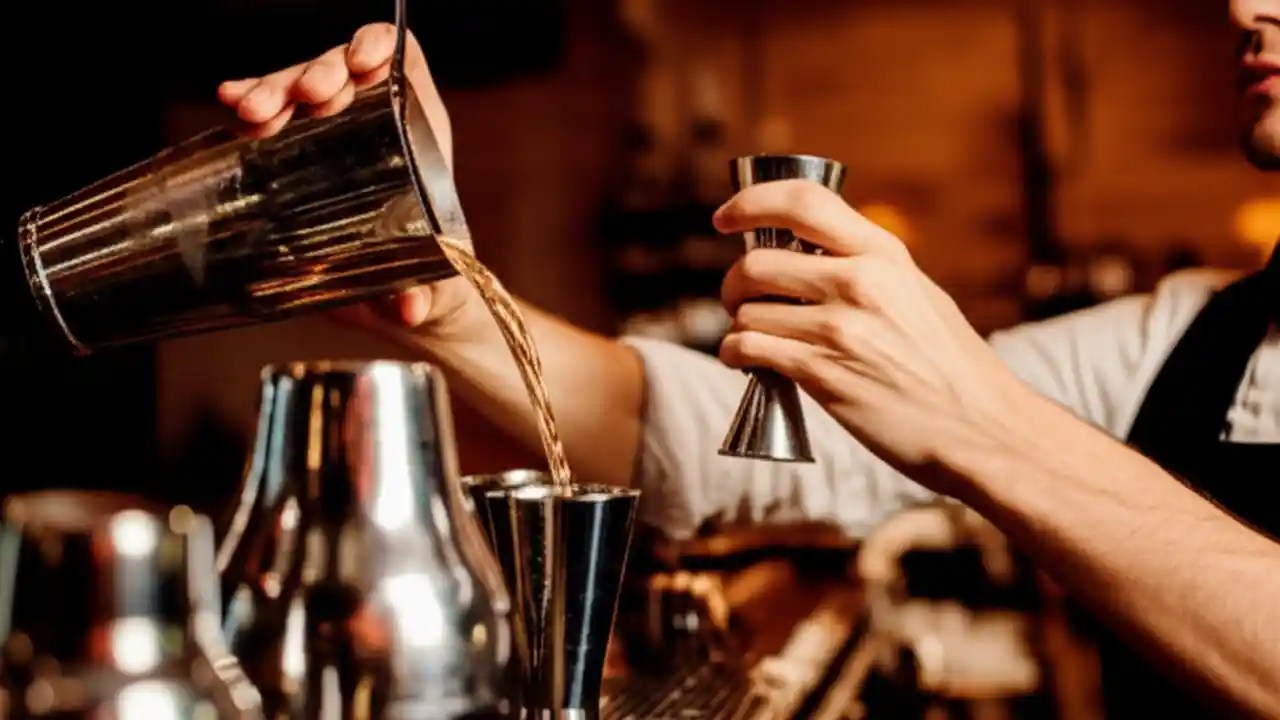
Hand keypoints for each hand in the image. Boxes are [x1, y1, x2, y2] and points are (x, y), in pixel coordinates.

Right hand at [216, 23, 477, 338]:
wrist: (397, 304)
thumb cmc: (427, 280)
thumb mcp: (432, 285)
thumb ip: (428, 293)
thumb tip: (411, 309)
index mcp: (417, 134)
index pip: (402, 65)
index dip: (378, 49)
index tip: (357, 62)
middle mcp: (373, 123)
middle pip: (340, 71)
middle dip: (314, 73)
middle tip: (299, 97)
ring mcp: (327, 136)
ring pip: (297, 89)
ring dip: (272, 89)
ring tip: (252, 112)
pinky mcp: (290, 157)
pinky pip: (268, 115)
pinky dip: (248, 100)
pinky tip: (229, 100)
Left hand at [716, 180, 1033, 488]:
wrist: (983, 428)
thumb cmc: (950, 366)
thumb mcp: (917, 294)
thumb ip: (867, 269)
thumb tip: (807, 257)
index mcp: (884, 253)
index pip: (802, 201)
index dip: (751, 203)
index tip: (724, 218)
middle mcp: (859, 282)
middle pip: (756, 263)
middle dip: (735, 285)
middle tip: (742, 302)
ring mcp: (839, 329)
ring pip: (746, 311)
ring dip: (739, 327)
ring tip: (756, 341)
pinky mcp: (822, 374)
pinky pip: (746, 349)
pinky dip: (734, 355)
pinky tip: (745, 362)